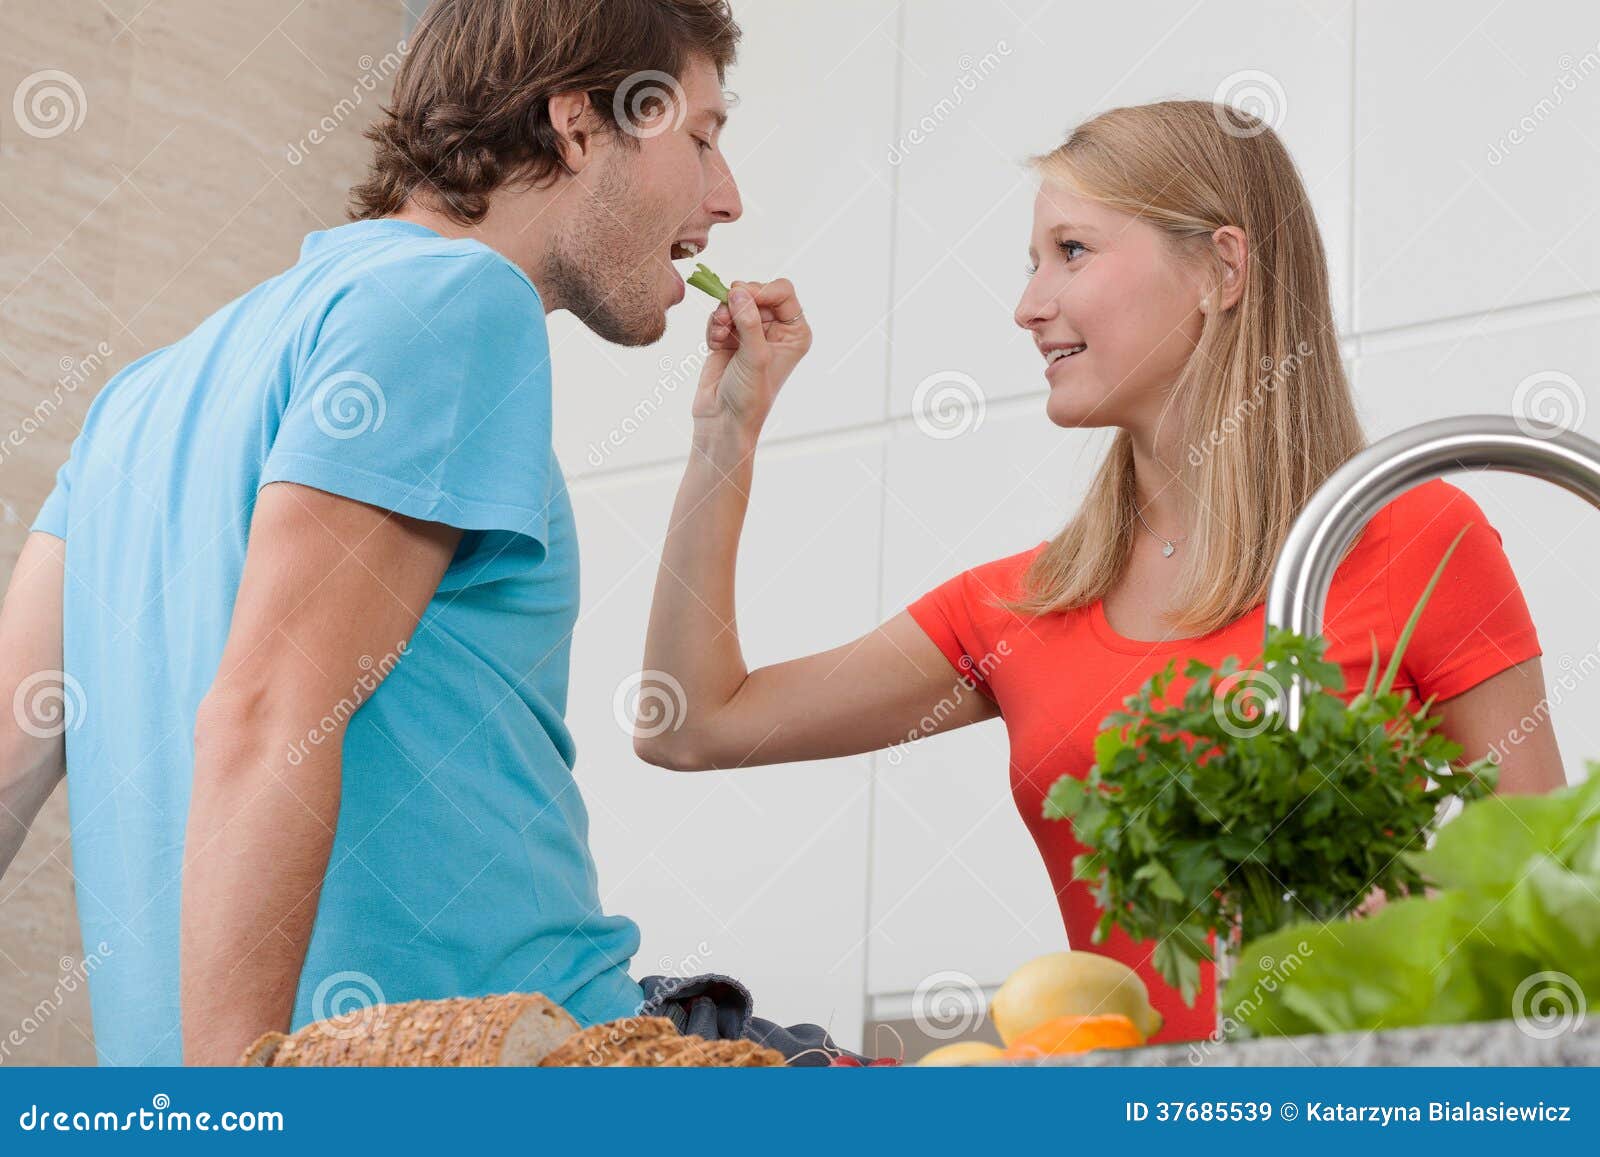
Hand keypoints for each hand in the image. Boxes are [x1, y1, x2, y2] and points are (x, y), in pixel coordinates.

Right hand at [693, 279, 810, 433]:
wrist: (723, 420)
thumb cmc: (750, 396)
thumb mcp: (755, 357)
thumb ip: (748, 321)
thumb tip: (737, 290)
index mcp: (794, 333)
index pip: (782, 292)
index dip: (763, 291)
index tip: (744, 299)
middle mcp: (775, 330)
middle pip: (756, 292)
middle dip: (739, 301)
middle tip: (726, 317)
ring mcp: (751, 332)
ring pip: (735, 301)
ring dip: (724, 314)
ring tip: (720, 334)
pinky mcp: (729, 337)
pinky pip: (720, 315)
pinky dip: (715, 325)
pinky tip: (714, 344)